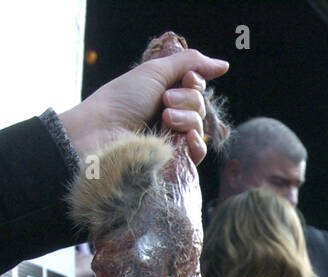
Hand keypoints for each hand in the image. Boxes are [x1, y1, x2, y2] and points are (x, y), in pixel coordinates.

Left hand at [59, 48, 228, 163]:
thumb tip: (224, 65)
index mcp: (164, 93)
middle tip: (165, 101)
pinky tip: (186, 138)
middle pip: (199, 105)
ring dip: (186, 118)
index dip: (195, 82)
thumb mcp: (155, 71)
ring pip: (200, 126)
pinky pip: (198, 152)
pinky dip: (196, 143)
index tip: (184, 79)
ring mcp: (171, 140)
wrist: (103, 131)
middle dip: (188, 99)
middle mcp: (169, 115)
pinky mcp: (173, 161)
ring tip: (164, 118)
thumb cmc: (122, 99)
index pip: (196, 87)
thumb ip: (190, 63)